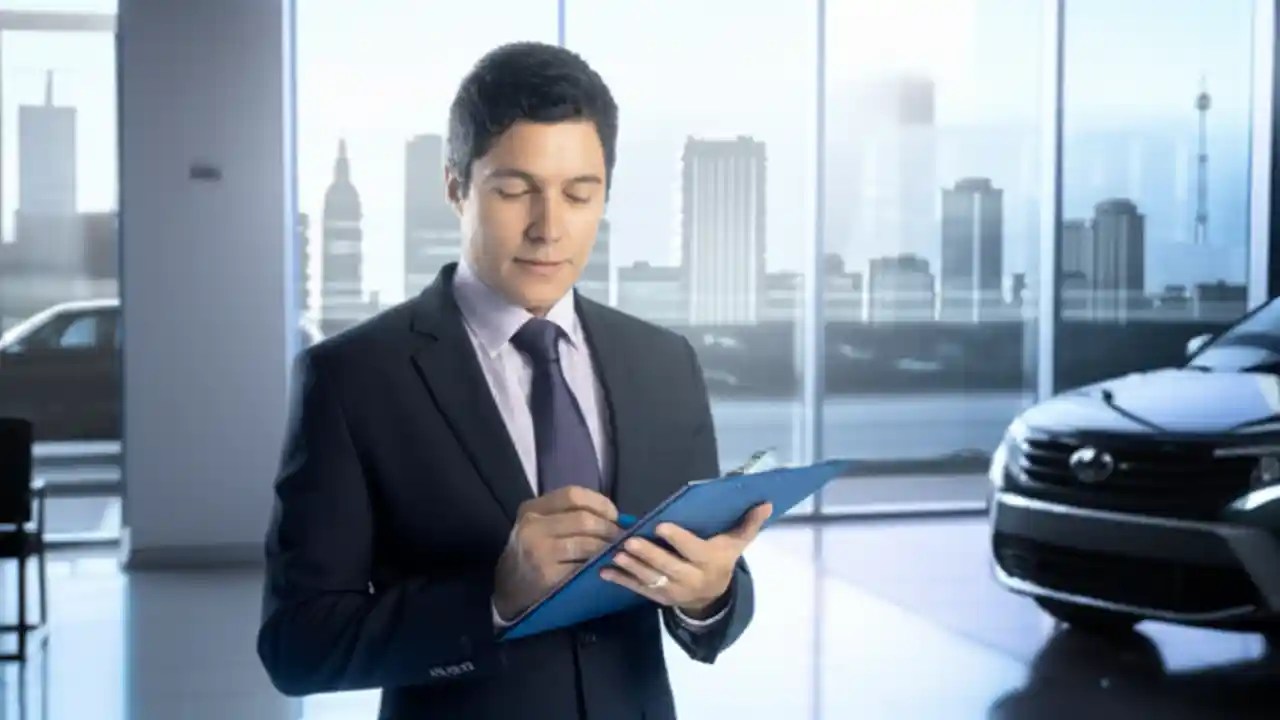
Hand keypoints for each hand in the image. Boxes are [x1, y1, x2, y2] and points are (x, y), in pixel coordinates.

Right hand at [493, 486, 622, 620]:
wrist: (508, 587)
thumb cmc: (532, 552)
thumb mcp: (539, 525)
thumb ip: (567, 515)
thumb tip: (615, 516)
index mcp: (532, 508)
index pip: (573, 495)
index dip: (600, 503)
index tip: (614, 515)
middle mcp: (532, 526)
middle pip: (584, 519)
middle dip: (609, 528)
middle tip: (621, 538)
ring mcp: (539, 551)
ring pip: (587, 543)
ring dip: (607, 548)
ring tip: (616, 552)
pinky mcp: (547, 575)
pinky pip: (583, 566)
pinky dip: (598, 566)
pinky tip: (603, 568)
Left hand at [601, 502, 771, 617]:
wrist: (712, 596)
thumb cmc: (721, 559)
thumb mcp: (736, 543)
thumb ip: (748, 524)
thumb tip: (766, 503)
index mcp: (709, 562)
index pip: (692, 550)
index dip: (677, 539)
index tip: (660, 525)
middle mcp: (691, 579)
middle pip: (668, 566)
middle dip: (648, 554)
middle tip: (629, 540)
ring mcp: (673, 591)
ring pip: (650, 579)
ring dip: (631, 567)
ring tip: (616, 553)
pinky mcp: (658, 597)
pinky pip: (638, 590)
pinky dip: (621, 580)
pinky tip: (604, 570)